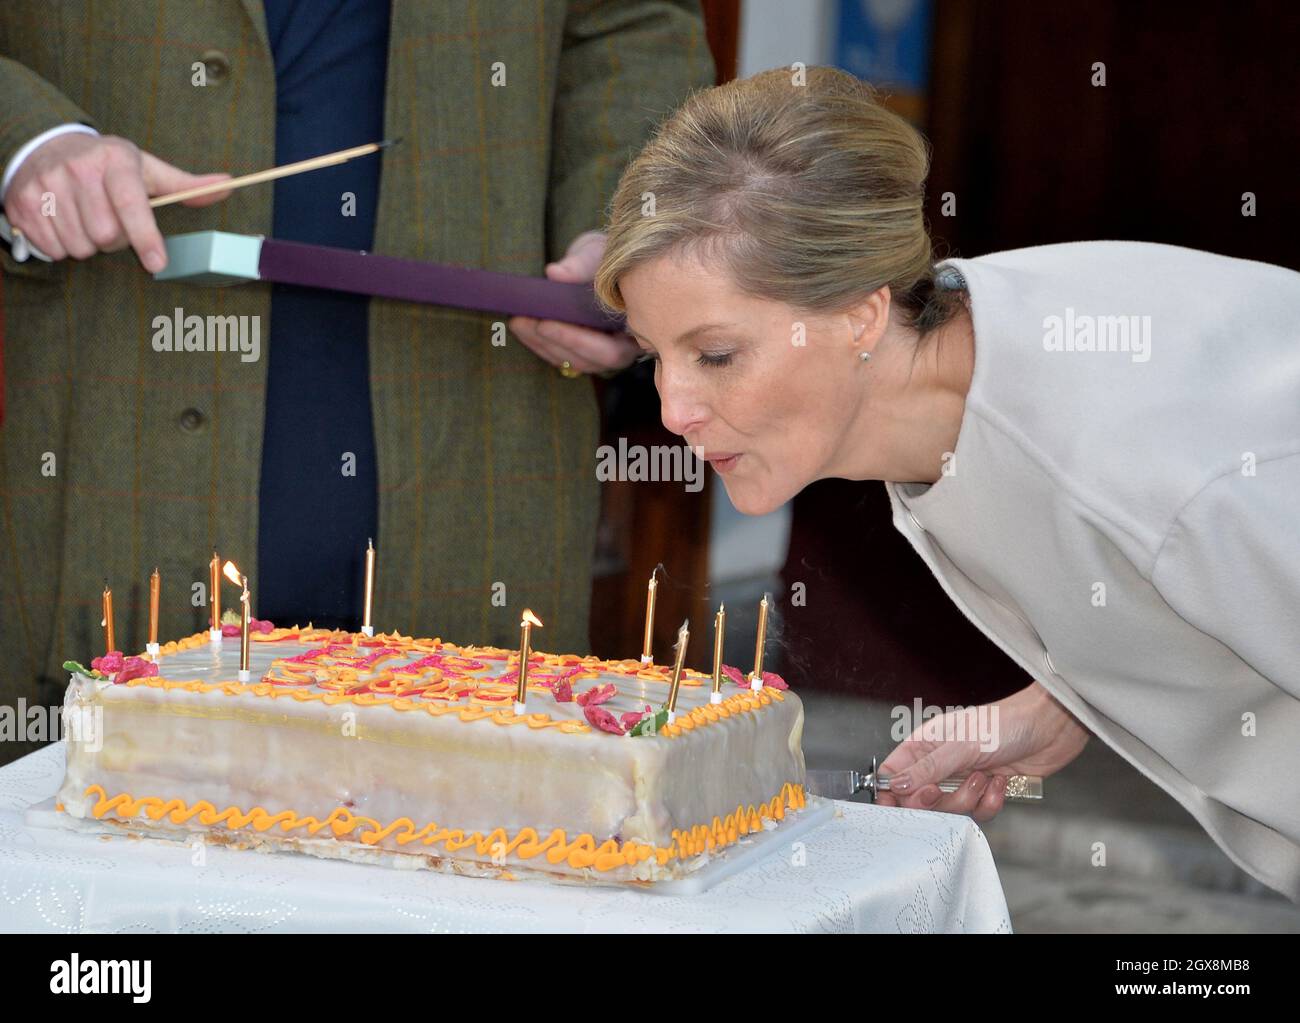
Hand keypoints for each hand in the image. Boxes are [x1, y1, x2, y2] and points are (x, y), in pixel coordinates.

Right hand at [2, 132, 231, 271]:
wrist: (45, 145)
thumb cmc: (106, 164)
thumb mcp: (145, 168)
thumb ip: (186, 185)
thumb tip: (228, 185)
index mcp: (114, 161)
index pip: (132, 205)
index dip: (146, 238)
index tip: (158, 263)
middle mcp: (77, 169)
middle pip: (106, 236)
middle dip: (115, 240)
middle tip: (112, 222)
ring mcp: (45, 185)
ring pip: (79, 246)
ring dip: (89, 245)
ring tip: (87, 219)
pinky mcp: (22, 203)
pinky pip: (52, 249)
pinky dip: (63, 246)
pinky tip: (65, 223)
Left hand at [508, 230, 639, 373]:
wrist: (608, 261)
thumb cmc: (609, 256)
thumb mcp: (598, 252)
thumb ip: (581, 263)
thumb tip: (555, 273)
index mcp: (639, 326)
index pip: (611, 349)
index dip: (578, 341)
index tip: (546, 323)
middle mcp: (625, 347)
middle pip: (589, 360)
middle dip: (554, 342)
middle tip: (524, 321)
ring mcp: (604, 353)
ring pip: (573, 361)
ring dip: (541, 343)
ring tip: (516, 320)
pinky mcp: (586, 352)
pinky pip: (563, 356)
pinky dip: (539, 343)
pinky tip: (520, 324)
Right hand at [874, 681, 1089, 823]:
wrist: (1051, 728)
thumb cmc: (1005, 723)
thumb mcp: (961, 745)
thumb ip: (928, 769)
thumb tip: (895, 784)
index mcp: (925, 745)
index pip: (894, 773)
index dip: (890, 793)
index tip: (894, 810)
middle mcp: (941, 764)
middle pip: (920, 799)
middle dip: (936, 800)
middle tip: (943, 790)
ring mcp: (963, 779)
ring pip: (951, 810)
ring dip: (969, 798)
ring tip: (984, 776)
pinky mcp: (987, 791)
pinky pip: (978, 813)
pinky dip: (991, 802)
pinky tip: (1001, 782)